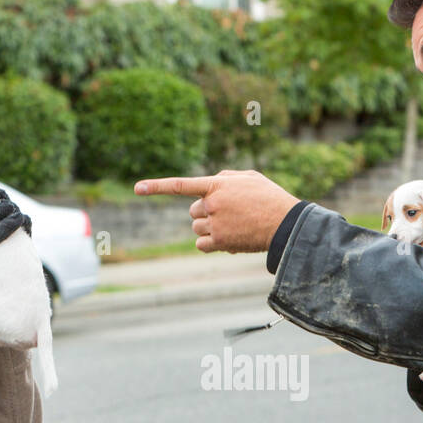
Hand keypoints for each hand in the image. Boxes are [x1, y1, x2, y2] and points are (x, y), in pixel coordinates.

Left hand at [134, 169, 299, 252]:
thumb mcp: (249, 178)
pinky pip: (201, 244)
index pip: (181, 184)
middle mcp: (212, 203)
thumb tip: (209, 184)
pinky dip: (210, 244)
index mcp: (217, 184)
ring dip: (209, 229)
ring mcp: (215, 223)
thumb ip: (225, 178)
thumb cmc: (270, 199)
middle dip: (205, 214)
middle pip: (193, 211)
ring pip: (197, 228)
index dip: (157, 186)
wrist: (285, 223)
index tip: (137, 188)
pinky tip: (228, 239)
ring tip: (233, 227)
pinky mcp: (220, 241)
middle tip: (228, 215)